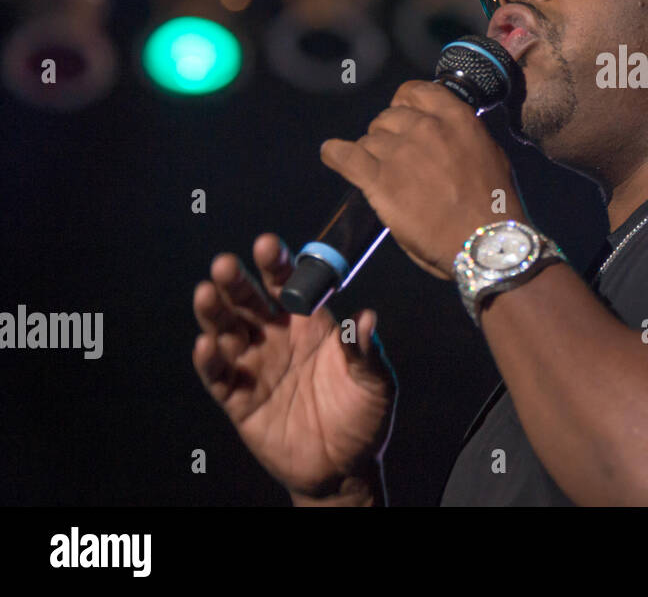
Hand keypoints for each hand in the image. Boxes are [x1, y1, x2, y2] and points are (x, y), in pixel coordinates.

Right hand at [192, 233, 395, 499]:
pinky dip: (209, 360)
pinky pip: (219, 376)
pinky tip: (206, 344)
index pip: (291, 286)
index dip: (278, 265)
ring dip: (214, 313)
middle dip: (236, 282)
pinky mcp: (239, 399)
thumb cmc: (363, 418)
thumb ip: (367, 352)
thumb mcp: (376, 384)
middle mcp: (279, 339)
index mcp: (311, 325)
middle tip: (225, 264)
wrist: (344, 468)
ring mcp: (256, 367)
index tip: (268, 244)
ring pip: (227, 332)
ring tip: (206, 293)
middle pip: (250, 303)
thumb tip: (365, 319)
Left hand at [319, 80, 530, 279]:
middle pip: (389, 116)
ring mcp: (399, 152)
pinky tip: (332, 154)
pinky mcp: (378, 179)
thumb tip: (447, 133)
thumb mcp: (490, 156)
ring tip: (384, 176)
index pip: (415, 92)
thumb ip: (463, 136)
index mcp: (456, 118)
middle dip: (390, 134)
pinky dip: (335, 154)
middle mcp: (425, 127)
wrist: (485, 243)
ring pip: (369, 140)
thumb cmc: (494, 206)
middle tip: (398, 159)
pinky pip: (343, 155)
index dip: (406, 104)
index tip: (405, 118)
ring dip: (373, 154)